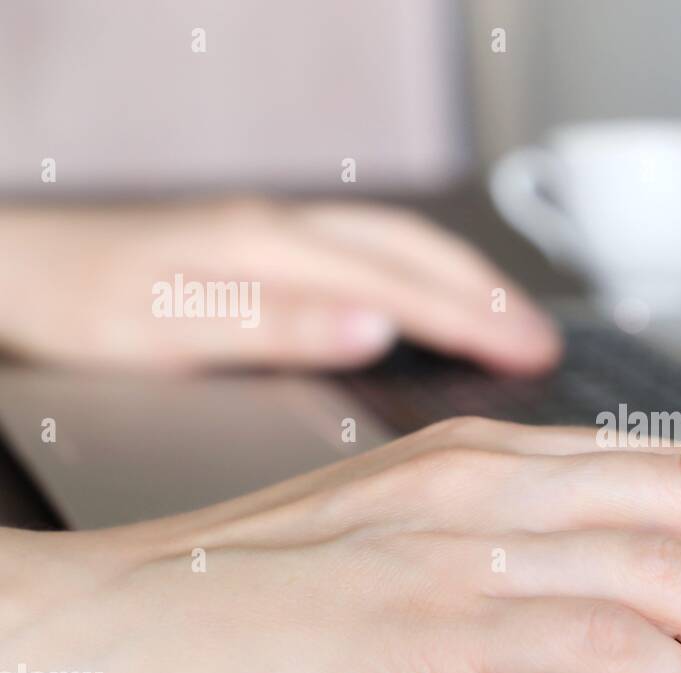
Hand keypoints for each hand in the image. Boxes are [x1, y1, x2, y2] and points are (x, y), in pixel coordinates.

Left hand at [0, 198, 559, 372]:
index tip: (532, 353)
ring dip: (463, 283)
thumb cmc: (81, 305)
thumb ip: (276, 324)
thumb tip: (375, 328)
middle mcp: (284, 229)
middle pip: (416, 252)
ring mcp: (280, 234)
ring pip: (398, 248)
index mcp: (269, 247)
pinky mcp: (270, 250)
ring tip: (512, 323)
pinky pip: (370, 254)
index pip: (400, 284)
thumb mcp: (168, 324)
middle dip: (489, 295)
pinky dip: (421, 278)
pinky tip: (431, 307)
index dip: (474, 321)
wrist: (22, 272)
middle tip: (546, 341)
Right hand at [0, 417, 680, 672]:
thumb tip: (641, 625)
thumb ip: (527, 565)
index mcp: (496, 459)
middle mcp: (493, 485)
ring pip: (674, 575)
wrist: (119, 624)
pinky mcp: (427, 627)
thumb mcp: (413, 553)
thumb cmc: (257, 597)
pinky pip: (596, 646)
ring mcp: (461, 550)